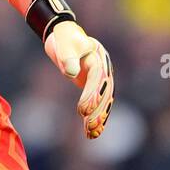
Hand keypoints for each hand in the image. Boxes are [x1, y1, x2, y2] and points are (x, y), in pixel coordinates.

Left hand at [44, 21, 114, 138]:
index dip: (91, 94)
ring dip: (99, 118)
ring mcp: (102, 78)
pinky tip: (93, 132)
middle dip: (98, 110)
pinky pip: (100, 102)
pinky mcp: (96, 86)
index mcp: (97, 57)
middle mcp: (104, 69)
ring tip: (92, 134)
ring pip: (104, 100)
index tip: (83, 110)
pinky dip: (98, 116)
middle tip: (88, 126)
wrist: (68, 35)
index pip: (97, 78)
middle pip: (104, 92)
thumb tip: (71, 73)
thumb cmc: (64, 38)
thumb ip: (67, 56)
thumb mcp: (64, 44)